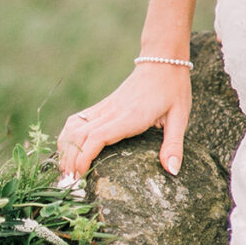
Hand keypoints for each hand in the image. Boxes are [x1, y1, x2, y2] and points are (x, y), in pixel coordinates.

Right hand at [58, 63, 191, 180]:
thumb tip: (172, 171)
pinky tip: (67, 151)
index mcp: (129, 117)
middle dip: (70, 161)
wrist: (162, 60)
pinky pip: (77, 119)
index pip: (96, 137)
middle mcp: (112, 111)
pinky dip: (67, 135)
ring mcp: (105, 107)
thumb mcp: (180, 117)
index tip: (79, 177)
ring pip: (73, 127)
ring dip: (65, 149)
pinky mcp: (103, 105)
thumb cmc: (173, 89)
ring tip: (65, 171)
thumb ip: (173, 145)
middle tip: (69, 183)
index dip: (83, 158)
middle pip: (79, 136)